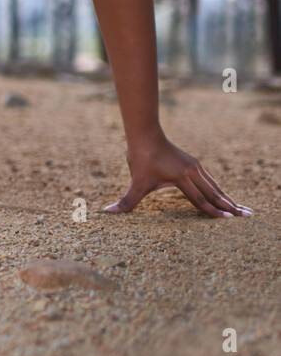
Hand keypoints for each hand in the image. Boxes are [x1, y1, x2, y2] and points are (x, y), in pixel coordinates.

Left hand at [105, 135, 252, 217]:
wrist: (145, 135)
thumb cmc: (141, 159)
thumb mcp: (136, 182)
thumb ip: (126, 201)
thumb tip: (107, 212)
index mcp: (182, 177)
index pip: (200, 199)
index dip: (212, 211)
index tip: (228, 220)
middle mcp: (193, 171)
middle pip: (214, 192)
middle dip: (230, 206)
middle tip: (247, 216)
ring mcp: (195, 166)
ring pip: (214, 186)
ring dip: (227, 198)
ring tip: (241, 208)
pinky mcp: (193, 164)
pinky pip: (209, 179)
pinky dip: (218, 189)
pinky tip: (223, 196)